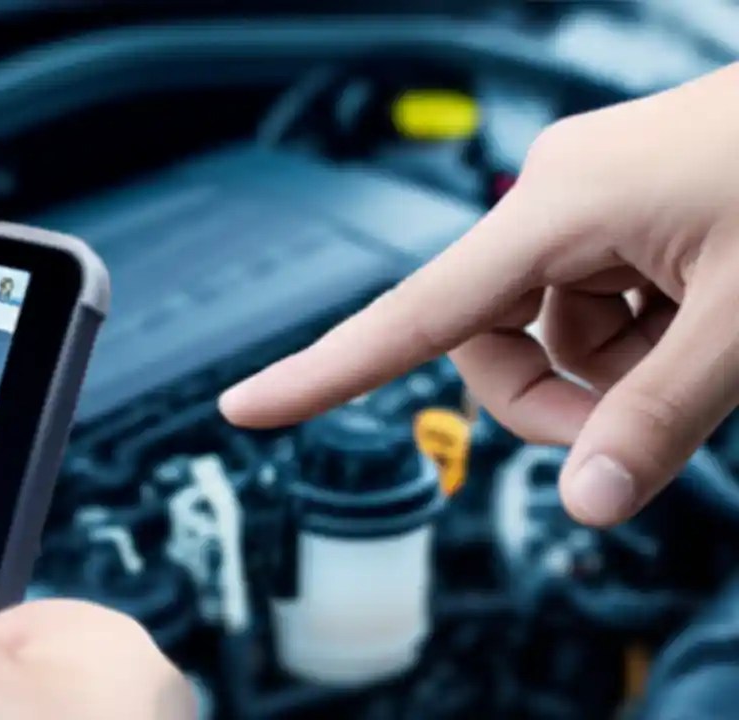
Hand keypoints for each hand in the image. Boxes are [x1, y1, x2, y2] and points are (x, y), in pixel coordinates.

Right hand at [221, 63, 738, 527]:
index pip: (414, 313)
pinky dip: (638, 339)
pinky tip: (704, 322)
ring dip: (612, 370)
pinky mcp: (627, 210)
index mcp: (558, 205)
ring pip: (550, 330)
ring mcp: (592, 201)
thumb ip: (661, 418)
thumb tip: (589, 502)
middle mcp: (557, 196)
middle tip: (638, 427)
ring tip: (704, 349)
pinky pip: (595, 303)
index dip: (324, 370)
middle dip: (554, 398)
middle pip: (489, 337)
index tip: (248, 403)